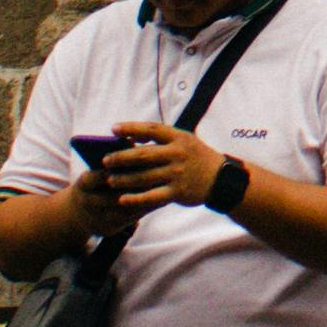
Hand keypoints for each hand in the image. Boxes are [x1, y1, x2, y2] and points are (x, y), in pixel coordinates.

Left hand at [89, 120, 225, 220]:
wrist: (221, 179)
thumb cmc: (196, 158)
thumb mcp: (184, 141)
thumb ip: (161, 140)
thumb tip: (129, 139)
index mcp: (179, 138)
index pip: (152, 129)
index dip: (131, 128)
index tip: (113, 129)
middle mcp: (178, 154)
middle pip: (143, 155)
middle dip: (121, 158)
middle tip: (105, 161)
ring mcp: (178, 174)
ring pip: (144, 177)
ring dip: (124, 179)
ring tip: (110, 180)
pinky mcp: (178, 192)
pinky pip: (152, 196)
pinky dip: (136, 198)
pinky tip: (123, 199)